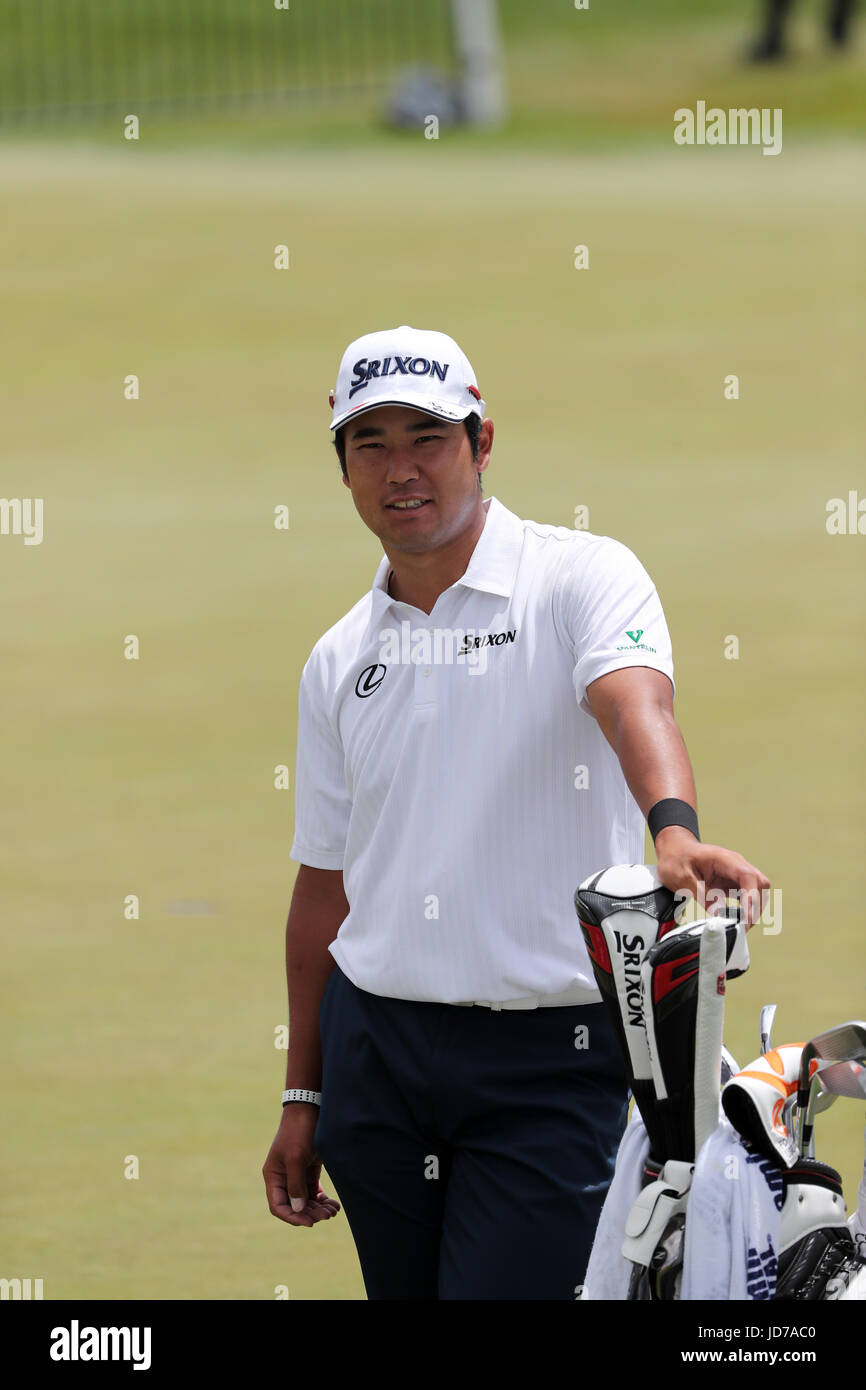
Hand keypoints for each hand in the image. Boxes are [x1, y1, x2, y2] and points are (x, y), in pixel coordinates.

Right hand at [262, 1104, 340, 1227]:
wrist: (311, 1107)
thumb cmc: (299, 1131)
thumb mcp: (296, 1157)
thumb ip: (296, 1185)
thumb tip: (297, 1210)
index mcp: (274, 1175)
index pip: (278, 1206)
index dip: (292, 1217)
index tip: (309, 1223)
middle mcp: (283, 1177)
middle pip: (294, 1205)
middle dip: (310, 1213)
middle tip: (327, 1215)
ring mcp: (297, 1173)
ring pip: (306, 1200)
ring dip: (318, 1208)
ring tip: (333, 1211)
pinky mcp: (309, 1168)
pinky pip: (314, 1191)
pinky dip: (322, 1199)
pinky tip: (334, 1205)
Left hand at [654, 826, 769, 926]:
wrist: (674, 849)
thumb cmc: (677, 858)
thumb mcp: (681, 877)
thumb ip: (700, 894)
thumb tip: (718, 913)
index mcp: (724, 859)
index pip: (747, 876)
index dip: (751, 897)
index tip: (746, 917)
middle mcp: (735, 865)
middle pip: (759, 884)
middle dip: (755, 906)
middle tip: (743, 926)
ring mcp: (735, 874)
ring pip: (757, 891)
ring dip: (753, 909)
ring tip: (740, 926)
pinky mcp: (732, 883)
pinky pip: (747, 896)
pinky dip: (746, 909)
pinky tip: (737, 920)